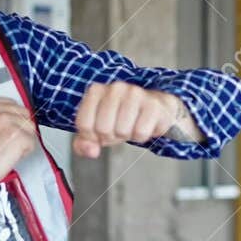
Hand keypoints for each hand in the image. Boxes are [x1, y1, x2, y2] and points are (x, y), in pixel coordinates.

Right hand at [0, 96, 36, 193]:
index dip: (12, 121)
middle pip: (23, 114)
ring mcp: (7, 121)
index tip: (8, 131)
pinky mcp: (17, 136)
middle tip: (8, 143)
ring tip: (6, 151)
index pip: (12, 105)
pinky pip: (32, 143)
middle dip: (20, 129)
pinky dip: (25, 152)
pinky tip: (9, 156)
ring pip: (30, 129)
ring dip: (22, 141)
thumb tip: (6, 118)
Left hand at [73, 82, 191, 157]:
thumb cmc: (122, 117)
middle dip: (111, 137)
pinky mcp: (153, 105)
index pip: (84, 124)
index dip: (92, 137)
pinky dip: (141, 136)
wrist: (155, 107)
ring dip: (127, 136)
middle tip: (118, 130)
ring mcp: (135, 94)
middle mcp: (115, 88)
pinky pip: (140, 133)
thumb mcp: (97, 129)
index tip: (100, 133)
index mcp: (96, 90)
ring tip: (131, 126)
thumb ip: (84, 142)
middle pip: (103, 129)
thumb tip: (91, 152)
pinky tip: (143, 125)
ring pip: (122, 131)